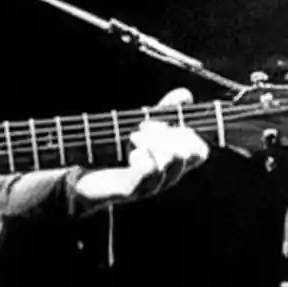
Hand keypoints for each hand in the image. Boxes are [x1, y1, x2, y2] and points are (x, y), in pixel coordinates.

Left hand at [72, 88, 209, 214]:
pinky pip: (149, 171)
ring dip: (151, 141)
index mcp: (174, 165)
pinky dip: (141, 155)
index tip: (162, 124)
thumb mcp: (145, 129)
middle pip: (187, 155)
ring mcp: (151, 187)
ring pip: (169, 162)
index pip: (200, 152)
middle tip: (143, 128)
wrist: (87, 180)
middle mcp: (167, 179)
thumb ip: (165, 111)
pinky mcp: (133, 191)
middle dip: (168, 134)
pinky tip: (130, 153)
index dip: (187, 134)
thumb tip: (185, 94)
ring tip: (133, 137)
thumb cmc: (119, 154)